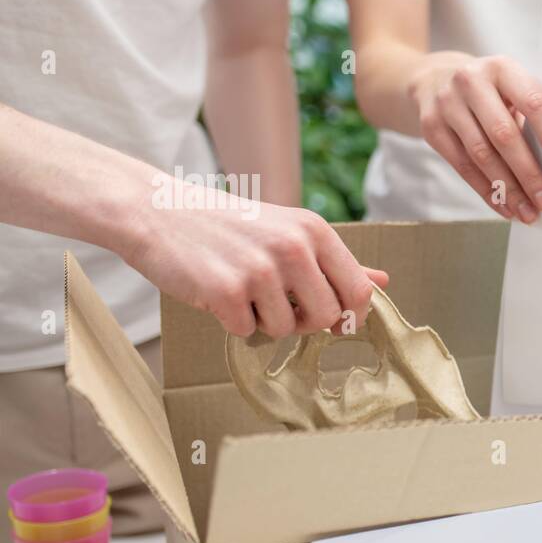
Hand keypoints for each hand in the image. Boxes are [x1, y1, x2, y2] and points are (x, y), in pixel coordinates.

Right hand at [123, 193, 388, 338]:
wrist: (157, 211)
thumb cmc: (229, 227)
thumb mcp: (289, 232)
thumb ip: (336, 262)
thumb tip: (382, 282)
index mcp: (314, 231)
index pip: (359, 291)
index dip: (349, 316)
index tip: (332, 320)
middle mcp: (293, 247)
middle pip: (327, 317)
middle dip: (305, 322)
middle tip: (278, 304)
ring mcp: (260, 269)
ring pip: (286, 330)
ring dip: (264, 321)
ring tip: (243, 289)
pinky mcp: (225, 290)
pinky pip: (247, 331)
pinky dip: (232, 321)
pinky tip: (218, 292)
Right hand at [411, 55, 541, 222]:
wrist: (434, 78)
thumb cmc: (491, 89)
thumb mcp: (511, 86)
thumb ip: (532, 113)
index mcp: (502, 68)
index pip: (534, 103)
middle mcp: (471, 81)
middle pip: (504, 135)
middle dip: (528, 174)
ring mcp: (447, 104)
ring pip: (481, 155)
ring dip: (508, 189)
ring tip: (528, 212)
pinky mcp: (431, 128)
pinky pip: (462, 167)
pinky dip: (486, 192)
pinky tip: (505, 207)